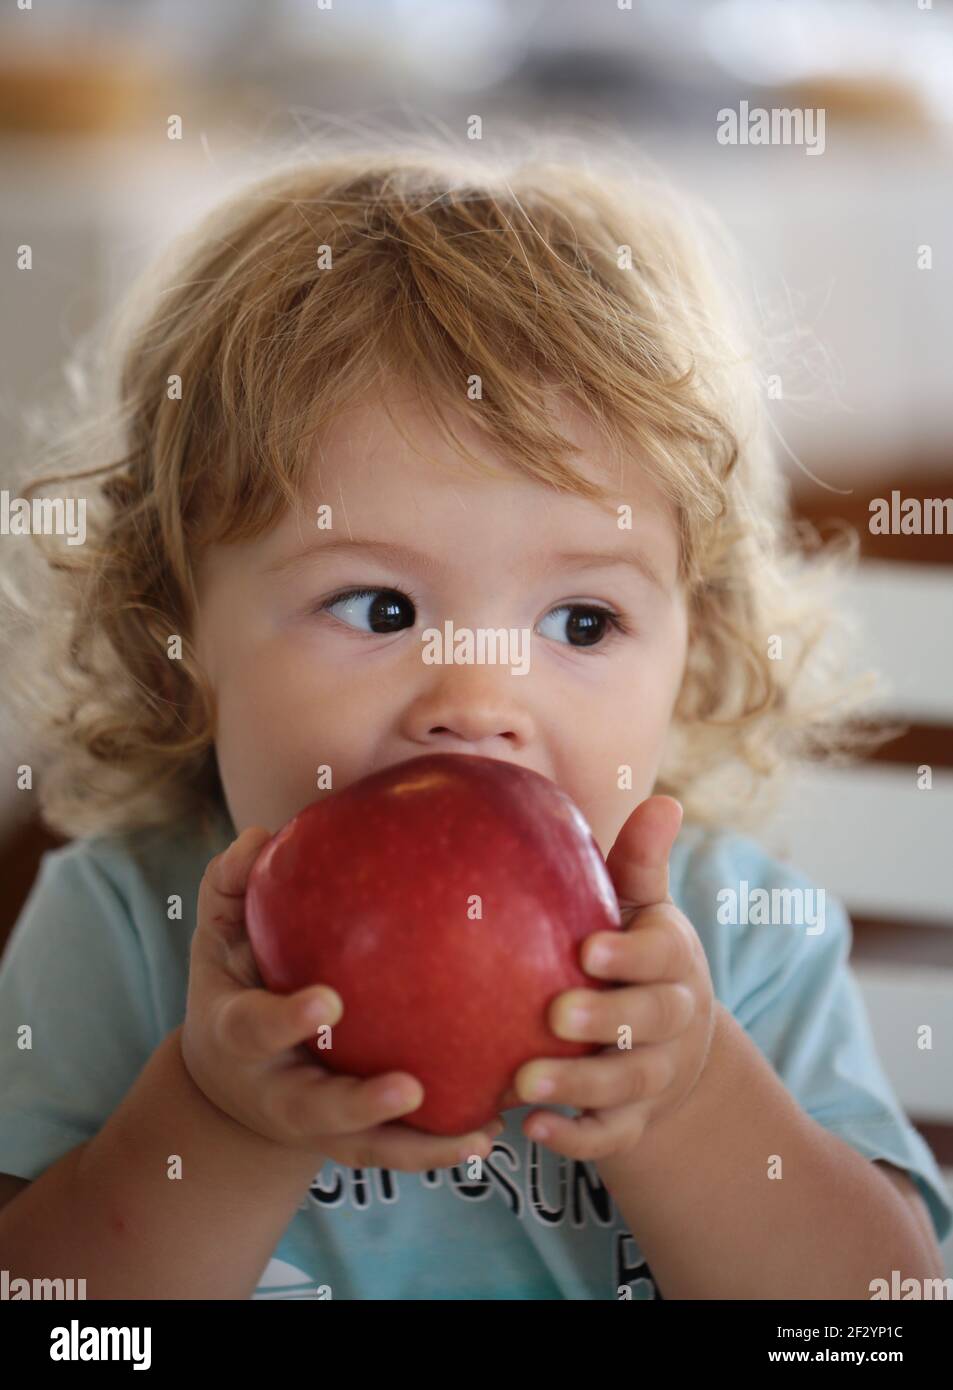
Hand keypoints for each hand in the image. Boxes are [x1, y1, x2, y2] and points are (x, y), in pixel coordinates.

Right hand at [181, 827, 503, 1170]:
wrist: (232, 1081)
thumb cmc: (237, 985)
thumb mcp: (218, 939)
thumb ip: (232, 887)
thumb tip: (260, 837)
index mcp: (239, 1036)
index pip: (255, 1028)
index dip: (287, 1020)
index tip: (329, 1001)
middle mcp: (276, 1089)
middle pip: (314, 1110)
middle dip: (358, 1104)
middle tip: (408, 1087)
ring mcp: (316, 1124)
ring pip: (365, 1147)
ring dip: (419, 1146)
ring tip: (480, 1132)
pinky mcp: (352, 1141)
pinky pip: (397, 1150)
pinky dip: (440, 1146)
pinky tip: (490, 1132)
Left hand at [507, 796, 715, 1162]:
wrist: (673, 1046)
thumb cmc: (636, 955)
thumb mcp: (643, 908)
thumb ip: (640, 862)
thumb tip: (664, 801)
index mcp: (672, 960)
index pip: (661, 956)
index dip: (631, 955)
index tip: (588, 949)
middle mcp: (672, 1020)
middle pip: (651, 1024)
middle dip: (606, 1020)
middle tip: (555, 1014)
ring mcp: (655, 1074)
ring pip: (628, 1085)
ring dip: (580, 1085)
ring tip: (524, 1082)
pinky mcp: (635, 1120)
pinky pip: (610, 1138)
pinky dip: (575, 1139)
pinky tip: (531, 1130)